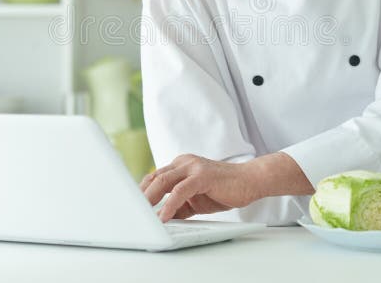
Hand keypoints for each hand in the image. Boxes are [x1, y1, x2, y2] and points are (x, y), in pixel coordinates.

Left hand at [139, 154, 260, 221]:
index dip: (141, 192)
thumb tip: (161, 219)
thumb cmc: (224, 190)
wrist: (250, 181)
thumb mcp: (196, 200)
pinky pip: (180, 190)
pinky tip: (163, 216)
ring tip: (141, 215)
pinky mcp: (202, 175)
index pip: (154, 177)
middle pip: (154, 177)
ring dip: (149, 199)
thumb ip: (178, 206)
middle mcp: (184, 162)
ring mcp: (193, 167)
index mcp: (181, 165)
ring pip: (163, 181)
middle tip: (130, 212)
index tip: (131, 207)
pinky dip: (169, 204)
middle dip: (140, 196)